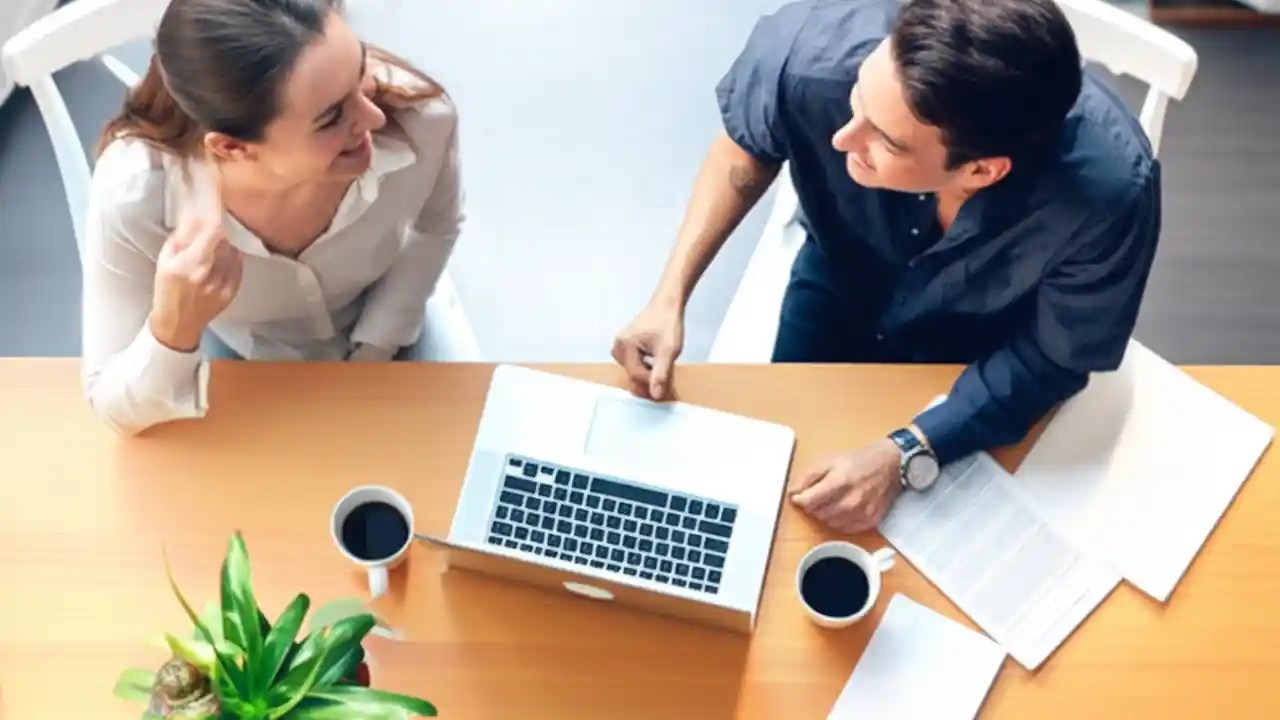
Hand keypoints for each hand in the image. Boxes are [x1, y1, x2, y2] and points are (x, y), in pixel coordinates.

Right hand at [148, 163, 243, 351]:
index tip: (215, 208)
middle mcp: (207, 274)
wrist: (178, 323)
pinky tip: (224, 257)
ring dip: (227, 244)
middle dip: (220, 230)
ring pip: (233, 252)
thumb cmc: (166, 289)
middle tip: (217, 223)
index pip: (212, 233)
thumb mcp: (164, 261)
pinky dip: (233, 258)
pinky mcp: (232, 292)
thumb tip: (193, 215)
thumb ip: (180, 238)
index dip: (216, 218)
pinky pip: (238, 267)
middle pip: (225, 241)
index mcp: (188, 264)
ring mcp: (222, 284)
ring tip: (216, 243)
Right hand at [612, 300, 683, 399]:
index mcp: (624, 345)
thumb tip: (656, 395)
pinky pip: (633, 364)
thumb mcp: (669, 350)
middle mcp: (618, 346)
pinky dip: (645, 367)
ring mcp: (619, 346)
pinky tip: (655, 362)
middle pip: (633, 374)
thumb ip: (661, 373)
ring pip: (634, 371)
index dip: (652, 382)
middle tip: (667, 375)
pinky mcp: (624, 346)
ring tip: (662, 365)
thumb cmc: (667, 323)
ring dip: (648, 373)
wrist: (667, 306)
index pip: (636, 374)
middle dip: (650, 378)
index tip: (668, 385)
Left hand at [790, 439, 902, 533]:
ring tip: (832, 500)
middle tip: (820, 494)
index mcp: (839, 481)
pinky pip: (844, 529)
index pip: (809, 501)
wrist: (889, 466)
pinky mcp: (869, 521)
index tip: (799, 496)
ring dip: (825, 514)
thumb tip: (793, 492)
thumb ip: (808, 476)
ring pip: (829, 523)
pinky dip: (838, 521)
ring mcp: (861, 513)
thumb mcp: (828, 460)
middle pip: (817, 513)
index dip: (800, 499)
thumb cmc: (857, 462)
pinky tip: (842, 508)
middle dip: (813, 505)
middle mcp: (851, 500)